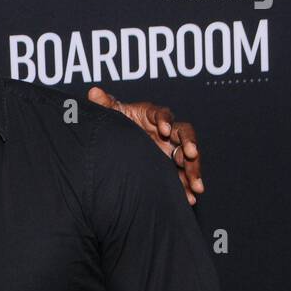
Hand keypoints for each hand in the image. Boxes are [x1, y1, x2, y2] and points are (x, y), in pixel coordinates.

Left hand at [87, 86, 203, 204]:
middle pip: (184, 134)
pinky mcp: (171, 165)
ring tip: (196, 187)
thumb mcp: (108, 114)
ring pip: (188, 156)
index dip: (164, 120)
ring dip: (194, 169)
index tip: (163, 130)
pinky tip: (189, 198)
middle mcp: (166, 131)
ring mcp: (171, 149)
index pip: (162, 113)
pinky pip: (183, 175)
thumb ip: (103, 105)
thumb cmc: (114, 123)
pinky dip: (187, 185)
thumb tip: (94, 92)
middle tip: (191, 154)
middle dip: (190, 143)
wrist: (114, 144)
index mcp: (151, 115)